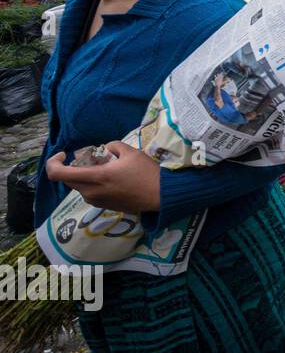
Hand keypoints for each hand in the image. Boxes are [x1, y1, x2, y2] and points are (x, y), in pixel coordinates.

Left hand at [45, 143, 161, 212]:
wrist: (161, 196)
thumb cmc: (146, 173)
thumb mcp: (130, 152)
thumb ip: (112, 146)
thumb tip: (105, 149)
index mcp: (95, 177)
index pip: (57, 173)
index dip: (54, 162)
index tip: (65, 154)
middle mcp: (91, 191)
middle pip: (67, 179)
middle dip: (72, 167)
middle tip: (89, 159)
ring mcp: (96, 201)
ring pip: (78, 186)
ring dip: (83, 175)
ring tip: (103, 168)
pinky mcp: (103, 206)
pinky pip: (88, 193)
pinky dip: (92, 183)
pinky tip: (109, 179)